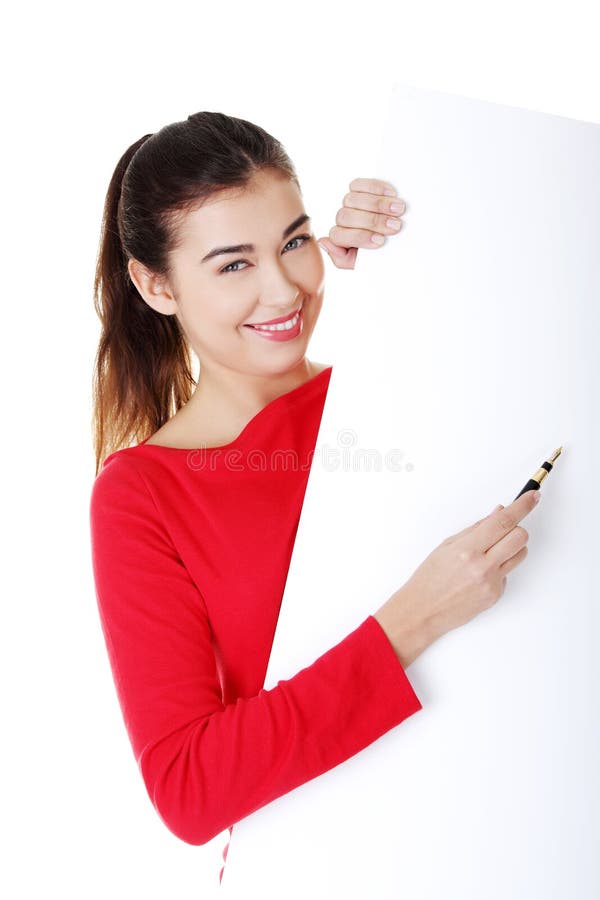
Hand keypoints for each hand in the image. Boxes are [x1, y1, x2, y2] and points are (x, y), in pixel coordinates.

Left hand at [317, 178, 406, 269]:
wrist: (395, 243)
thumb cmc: (376, 254)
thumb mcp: (359, 263)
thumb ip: (341, 259)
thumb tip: (323, 241)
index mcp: (339, 238)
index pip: (339, 236)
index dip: (359, 238)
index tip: (381, 240)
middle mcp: (342, 219)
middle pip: (347, 217)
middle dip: (373, 221)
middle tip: (394, 225)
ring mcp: (348, 203)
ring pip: (352, 200)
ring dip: (378, 204)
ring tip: (398, 209)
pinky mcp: (357, 188)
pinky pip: (359, 184)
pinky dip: (376, 187)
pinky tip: (391, 193)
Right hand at [373, 490, 540, 667]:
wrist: (423, 610)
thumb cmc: (429, 578)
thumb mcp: (447, 546)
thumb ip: (476, 529)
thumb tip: (498, 513)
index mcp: (467, 549)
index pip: (503, 522)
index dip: (522, 506)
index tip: (533, 497)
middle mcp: (482, 566)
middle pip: (520, 537)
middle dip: (516, 528)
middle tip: (502, 531)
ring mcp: (492, 582)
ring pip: (521, 554)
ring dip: (512, 547)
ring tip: (491, 553)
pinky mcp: (496, 595)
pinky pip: (509, 572)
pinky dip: (499, 568)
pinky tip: (480, 574)